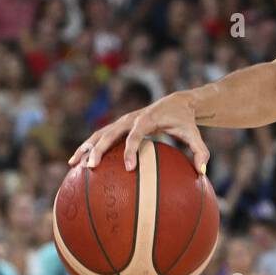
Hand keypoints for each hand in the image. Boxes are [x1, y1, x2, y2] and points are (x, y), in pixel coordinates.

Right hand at [69, 91, 209, 172]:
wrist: (175, 103)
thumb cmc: (184, 121)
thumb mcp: (194, 134)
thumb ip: (200, 151)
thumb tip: (202, 172)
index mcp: (147, 120)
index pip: (135, 135)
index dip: (131, 150)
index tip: (129, 168)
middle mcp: (130, 119)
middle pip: (110, 133)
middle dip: (99, 149)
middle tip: (90, 167)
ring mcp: (122, 121)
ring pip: (99, 134)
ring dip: (86, 147)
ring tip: (73, 164)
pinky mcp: (118, 126)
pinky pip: (100, 137)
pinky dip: (87, 147)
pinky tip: (76, 163)